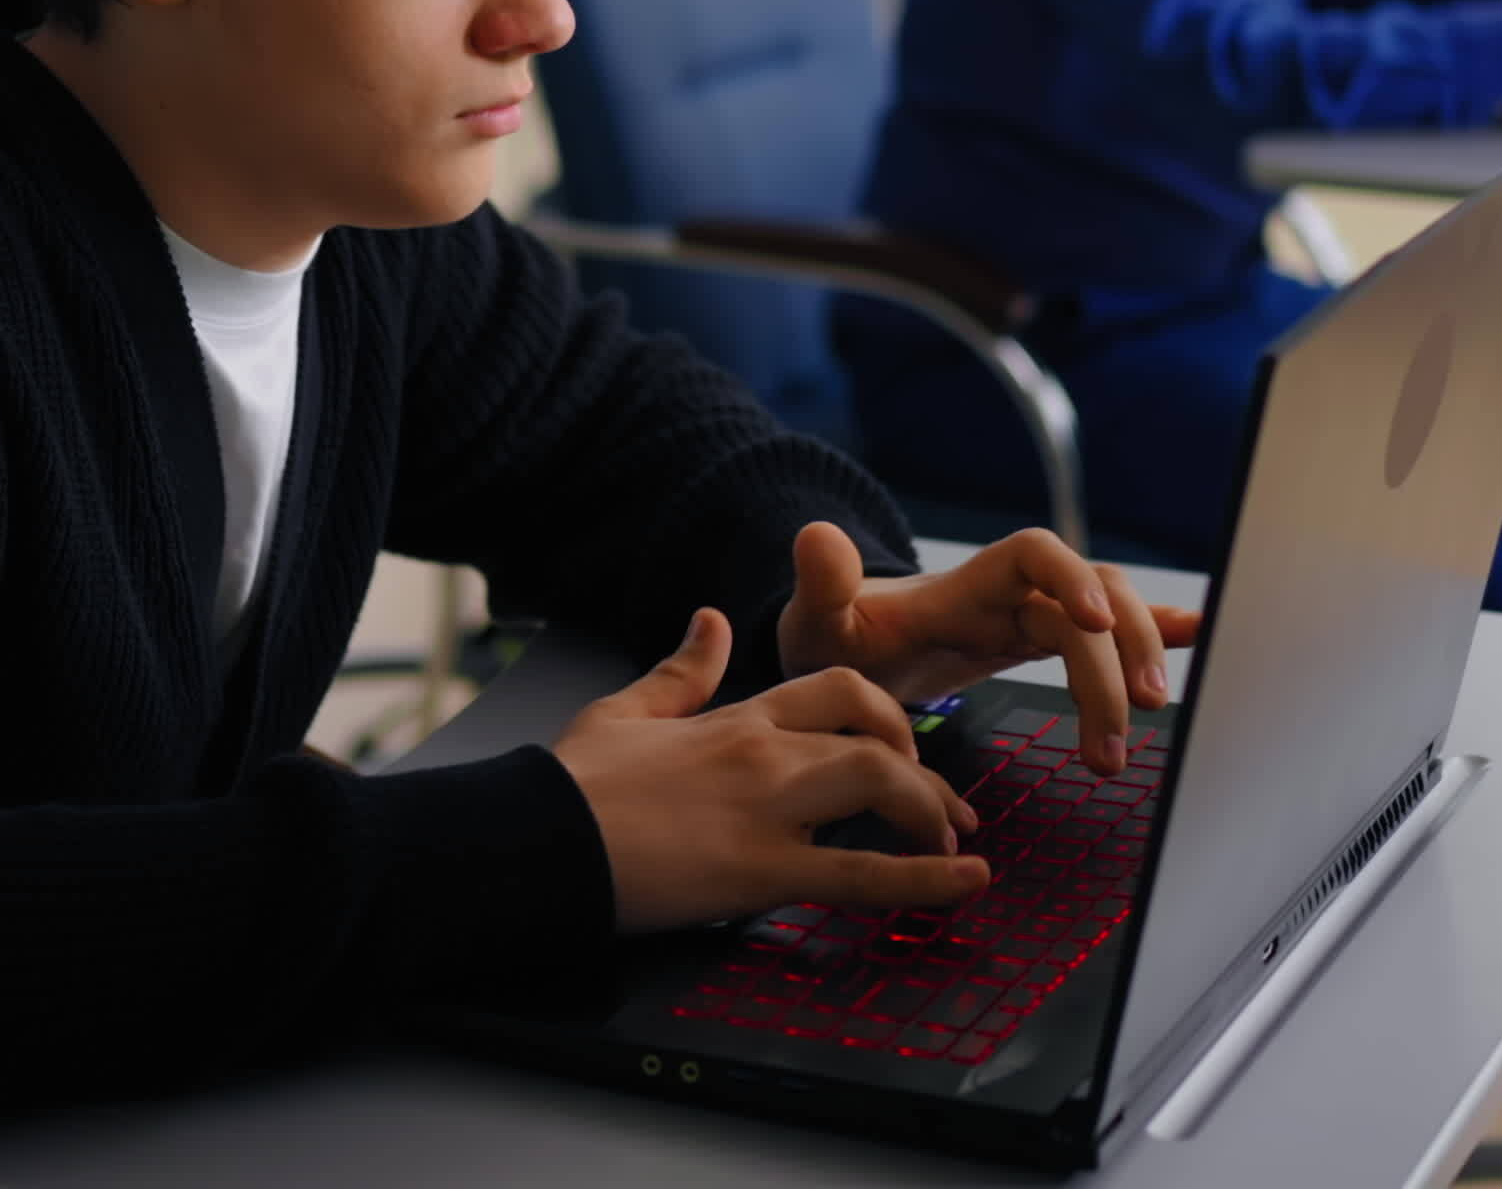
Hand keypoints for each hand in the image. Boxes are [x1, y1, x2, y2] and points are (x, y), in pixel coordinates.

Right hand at [552, 608, 989, 932]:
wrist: (534, 838)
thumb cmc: (570, 786)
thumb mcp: (625, 710)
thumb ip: (682, 669)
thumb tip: (710, 619)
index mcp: (736, 717)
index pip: (839, 690)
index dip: (888, 717)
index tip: (904, 751)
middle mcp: (764, 753)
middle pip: (877, 736)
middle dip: (924, 773)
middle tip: (944, 812)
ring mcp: (767, 809)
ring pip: (882, 786)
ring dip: (931, 814)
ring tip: (954, 847)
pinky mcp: (760, 872)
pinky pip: (863, 875)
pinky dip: (927, 882)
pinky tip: (968, 881)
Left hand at [776, 524, 1195, 774]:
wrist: (847, 650)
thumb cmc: (839, 639)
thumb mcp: (819, 625)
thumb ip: (821, 587)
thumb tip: (816, 536)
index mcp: (969, 584)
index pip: (1036, 556)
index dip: (1071, 580)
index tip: (1095, 624)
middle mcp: (1013, 592)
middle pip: (1093, 601)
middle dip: (1115, 663)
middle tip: (1116, 739)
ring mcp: (1035, 616)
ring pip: (1113, 621)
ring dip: (1136, 668)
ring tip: (1132, 738)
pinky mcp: (1047, 642)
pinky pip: (1111, 634)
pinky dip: (1156, 635)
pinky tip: (1195, 643)